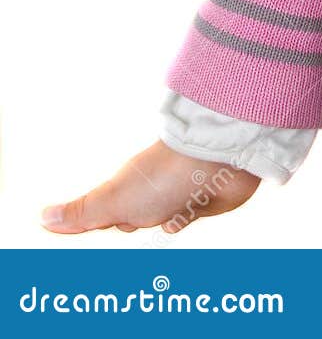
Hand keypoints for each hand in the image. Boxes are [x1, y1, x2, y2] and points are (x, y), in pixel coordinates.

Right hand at [41, 140, 261, 237]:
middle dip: (131, 221)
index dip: (103, 219)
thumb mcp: (115, 199)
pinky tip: (183, 217)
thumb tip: (43, 217)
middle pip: (133, 214)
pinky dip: (183, 218)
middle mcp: (151, 187)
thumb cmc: (164, 178)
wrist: (218, 160)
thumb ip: (83, 212)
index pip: (106, 211)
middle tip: (137, 218)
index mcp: (127, 186)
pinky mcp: (201, 197)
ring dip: (160, 221)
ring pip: (160, 215)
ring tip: (166, 215)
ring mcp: (177, 190)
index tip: (103, 221)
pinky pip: (187, 214)